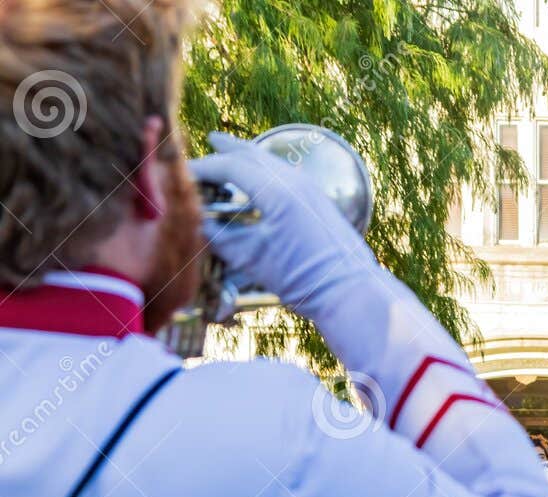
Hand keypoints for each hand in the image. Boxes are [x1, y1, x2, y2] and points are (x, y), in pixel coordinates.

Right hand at [187, 132, 375, 317]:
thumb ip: (222, 238)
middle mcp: (297, 183)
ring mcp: (313, 191)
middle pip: (255, 156)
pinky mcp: (322, 204)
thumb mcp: (254, 259)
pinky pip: (289, 176)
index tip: (183, 174)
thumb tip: (198, 225)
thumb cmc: (304, 278)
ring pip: (275, 164)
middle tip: (212, 140)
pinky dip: (269, 172)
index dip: (204, 168)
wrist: (352, 292)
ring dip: (251, 158)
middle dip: (230, 150)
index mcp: (278, 191)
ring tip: (235, 153)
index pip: (231, 166)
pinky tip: (264, 182)